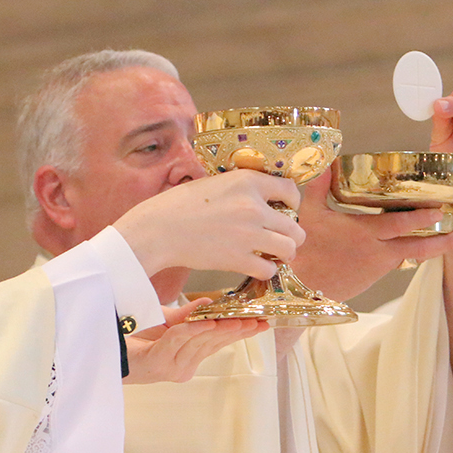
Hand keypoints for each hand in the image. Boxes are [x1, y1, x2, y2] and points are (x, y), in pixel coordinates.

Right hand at [114, 171, 304, 278]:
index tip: (288, 210)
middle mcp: (254, 206)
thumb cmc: (178, 205)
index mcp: (248, 181)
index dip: (293, 203)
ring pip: (288, 248)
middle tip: (280, 239)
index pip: (291, 190)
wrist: (158, 230)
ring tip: (273, 256)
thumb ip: (240, 188)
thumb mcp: (214, 183)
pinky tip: (255, 267)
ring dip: (284, 254)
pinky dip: (265, 271)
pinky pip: (269, 269)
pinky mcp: (239, 258)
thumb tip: (260, 199)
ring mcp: (249, 234)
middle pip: (295, 226)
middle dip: (291, 235)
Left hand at [122, 301, 265, 384]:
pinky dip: (192, 331)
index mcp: (190, 356)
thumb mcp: (165, 323)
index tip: (262, 322)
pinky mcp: (156, 364)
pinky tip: (206, 323)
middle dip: (237, 330)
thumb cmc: (134, 338)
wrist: (106, 351)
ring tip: (238, 319)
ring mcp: (172, 367)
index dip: (242, 332)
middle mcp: (185, 365)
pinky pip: (177, 342)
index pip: (221, 342)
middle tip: (257, 319)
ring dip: (219, 329)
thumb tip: (210, 304)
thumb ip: (187, 316)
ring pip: (199, 343)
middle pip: (215, 343)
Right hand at [292, 166, 452, 300]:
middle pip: (418, 245)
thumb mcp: (308, 214)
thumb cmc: (303, 249)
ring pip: (416, 256)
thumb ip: (319, 187)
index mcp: (362, 233)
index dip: (422, 217)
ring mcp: (378, 265)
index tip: (441, 208)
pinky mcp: (375, 274)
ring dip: (440, 247)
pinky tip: (431, 244)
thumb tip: (325, 161)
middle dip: (445, 236)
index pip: (399, 224)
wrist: (300, 286)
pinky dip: (419, 252)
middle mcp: (376, 251)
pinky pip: (402, 260)